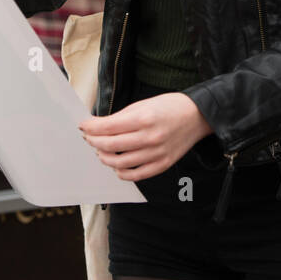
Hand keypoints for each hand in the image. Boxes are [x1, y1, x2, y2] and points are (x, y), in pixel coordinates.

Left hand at [79, 92, 213, 180]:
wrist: (198, 116)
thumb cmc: (170, 107)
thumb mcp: (143, 104)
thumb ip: (121, 117)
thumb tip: (99, 126)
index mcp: (144, 118)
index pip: (107, 127)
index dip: (90, 127)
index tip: (83, 126)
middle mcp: (149, 137)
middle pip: (110, 146)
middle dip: (93, 142)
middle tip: (89, 138)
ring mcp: (156, 153)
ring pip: (120, 163)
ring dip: (105, 158)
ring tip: (101, 152)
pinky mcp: (162, 164)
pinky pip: (135, 175)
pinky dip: (121, 173)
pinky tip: (117, 165)